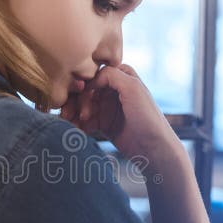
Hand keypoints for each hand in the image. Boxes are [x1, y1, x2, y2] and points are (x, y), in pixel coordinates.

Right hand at [59, 64, 178, 161]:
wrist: (153, 148)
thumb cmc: (147, 117)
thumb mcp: (132, 88)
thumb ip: (112, 74)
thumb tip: (91, 77)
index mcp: (121, 76)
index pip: (94, 76)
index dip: (83, 86)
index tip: (79, 96)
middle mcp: (113, 89)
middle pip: (84, 91)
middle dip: (74, 102)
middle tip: (68, 115)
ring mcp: (107, 107)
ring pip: (82, 106)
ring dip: (73, 114)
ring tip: (70, 124)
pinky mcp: (103, 124)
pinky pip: (84, 121)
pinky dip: (77, 125)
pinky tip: (74, 130)